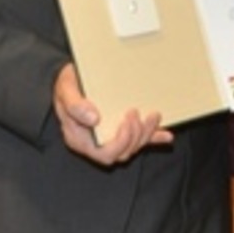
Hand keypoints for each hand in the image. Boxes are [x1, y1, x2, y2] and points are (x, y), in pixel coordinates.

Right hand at [54, 63, 171, 165]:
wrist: (72, 78)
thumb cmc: (67, 86)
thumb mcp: (66, 91)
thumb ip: (76, 106)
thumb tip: (94, 119)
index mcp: (80, 138)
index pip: (104, 154)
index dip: (120, 142)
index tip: (126, 121)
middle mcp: (96, 141)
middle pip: (122, 153)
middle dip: (135, 135)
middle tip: (135, 112)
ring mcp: (111, 136)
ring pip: (133, 147)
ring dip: (147, 134)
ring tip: (153, 115)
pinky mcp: (123, 128)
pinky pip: (141, 139)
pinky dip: (155, 138)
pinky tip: (167, 136)